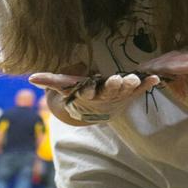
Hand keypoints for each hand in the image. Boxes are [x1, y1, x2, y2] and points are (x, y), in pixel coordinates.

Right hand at [29, 71, 159, 124]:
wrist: (96, 110)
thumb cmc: (78, 93)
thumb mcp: (64, 87)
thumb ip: (50, 81)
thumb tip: (31, 78)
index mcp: (88, 94)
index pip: (87, 93)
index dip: (88, 91)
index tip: (89, 88)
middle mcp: (104, 97)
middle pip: (108, 92)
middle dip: (112, 86)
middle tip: (116, 80)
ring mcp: (118, 96)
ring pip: (125, 91)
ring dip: (130, 85)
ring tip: (135, 78)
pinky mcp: (130, 94)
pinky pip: (140, 90)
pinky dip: (148, 85)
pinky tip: (156, 79)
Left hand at [138, 50, 187, 125]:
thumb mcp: (176, 87)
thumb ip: (166, 79)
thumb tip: (148, 73)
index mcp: (185, 65)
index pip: (170, 59)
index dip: (156, 62)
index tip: (142, 68)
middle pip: (179, 58)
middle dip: (164, 63)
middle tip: (151, 68)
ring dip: (180, 65)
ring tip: (167, 68)